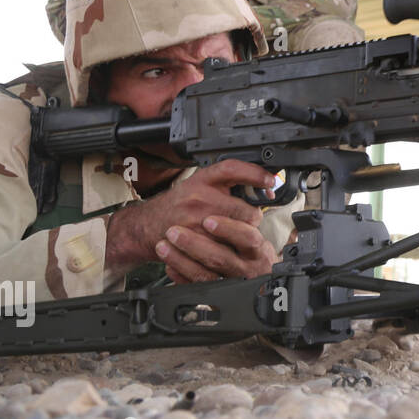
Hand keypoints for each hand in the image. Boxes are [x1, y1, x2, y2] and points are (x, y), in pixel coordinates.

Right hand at [106, 160, 276, 276]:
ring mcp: (195, 221)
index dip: (255, 174)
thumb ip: (228, 183)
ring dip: (243, 235)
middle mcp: (199, 197)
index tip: (270, 180)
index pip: (232, 169)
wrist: (148, 224)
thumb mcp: (201, 184)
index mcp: (203, 180)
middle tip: (248, 219)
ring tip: (235, 233)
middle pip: (244, 210)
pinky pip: (223, 248)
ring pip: (236, 232)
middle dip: (252, 218)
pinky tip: (226, 246)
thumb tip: (263, 189)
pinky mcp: (193, 242)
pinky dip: (230, 249)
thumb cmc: (179, 204)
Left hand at [157, 214, 277, 283]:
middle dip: (196, 245)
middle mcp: (246, 267)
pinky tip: (169, 264)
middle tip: (174, 231)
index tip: (207, 220)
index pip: (248, 238)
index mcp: (257, 248)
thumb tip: (250, 183)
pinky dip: (180, 275)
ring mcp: (229, 282)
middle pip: (222, 258)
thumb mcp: (256, 230)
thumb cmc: (249, 245)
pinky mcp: (215, 294)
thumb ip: (248, 210)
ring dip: (182, 259)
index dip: (229, 229)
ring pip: (205, 275)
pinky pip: (194, 287)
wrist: (252, 271)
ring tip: (163, 244)